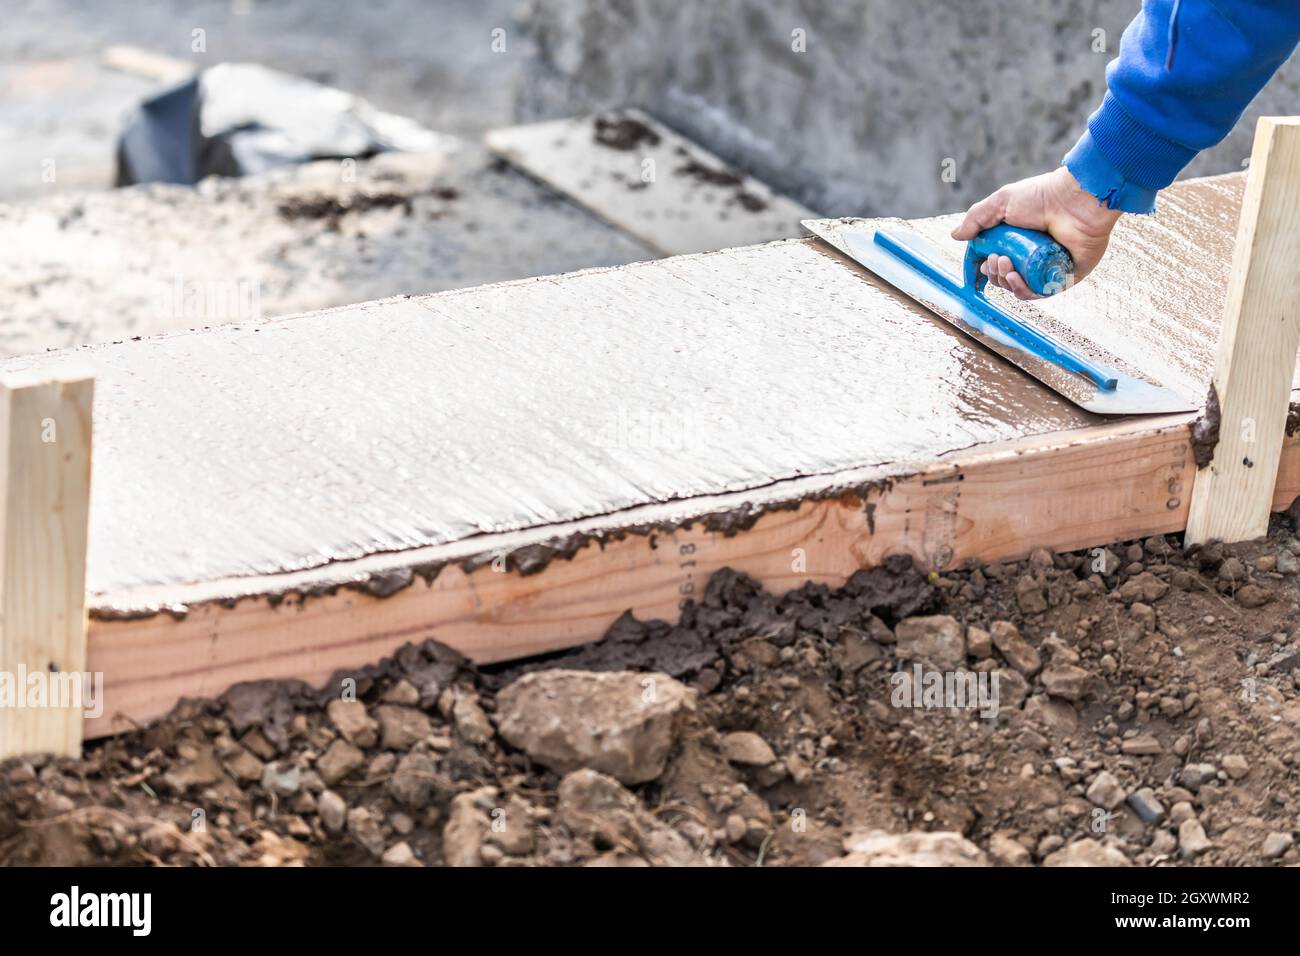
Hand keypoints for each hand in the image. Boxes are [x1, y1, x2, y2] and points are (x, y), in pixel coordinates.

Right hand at [950, 167, 1122, 299]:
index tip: (975, 268)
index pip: (995, 260)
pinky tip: (1015, 277)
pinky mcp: (1063, 278)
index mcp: (1018, 239)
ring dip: (1004, 280)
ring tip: (1004, 263)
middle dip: (993, 272)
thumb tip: (956, 236)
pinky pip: (1038, 293)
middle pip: (1004, 277)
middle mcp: (1032, 255)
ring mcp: (1047, 268)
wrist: (1075, 199)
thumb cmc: (1042, 196)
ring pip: (1018, 288)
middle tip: (995, 258)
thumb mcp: (1001, 202)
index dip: (983, 267)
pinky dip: (1022, 290)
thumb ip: (976, 218)